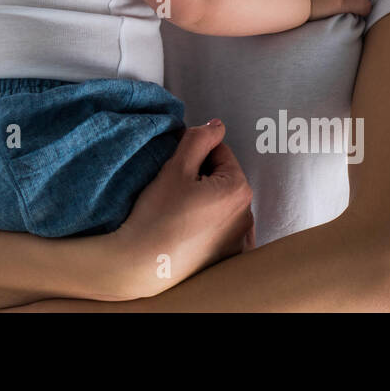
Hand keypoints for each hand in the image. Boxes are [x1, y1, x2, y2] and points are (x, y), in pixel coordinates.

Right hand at [107, 120, 254, 299]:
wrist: (142, 264)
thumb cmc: (158, 214)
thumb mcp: (176, 166)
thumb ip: (199, 138)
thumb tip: (217, 125)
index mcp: (239, 189)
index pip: (220, 153)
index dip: (194, 155)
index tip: (175, 168)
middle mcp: (247, 216)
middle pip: (222, 179)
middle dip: (201, 177)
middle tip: (173, 190)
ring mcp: (239, 241)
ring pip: (220, 203)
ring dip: (204, 200)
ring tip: (177, 211)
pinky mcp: (227, 259)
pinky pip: (221, 229)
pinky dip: (208, 225)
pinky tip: (187, 229)